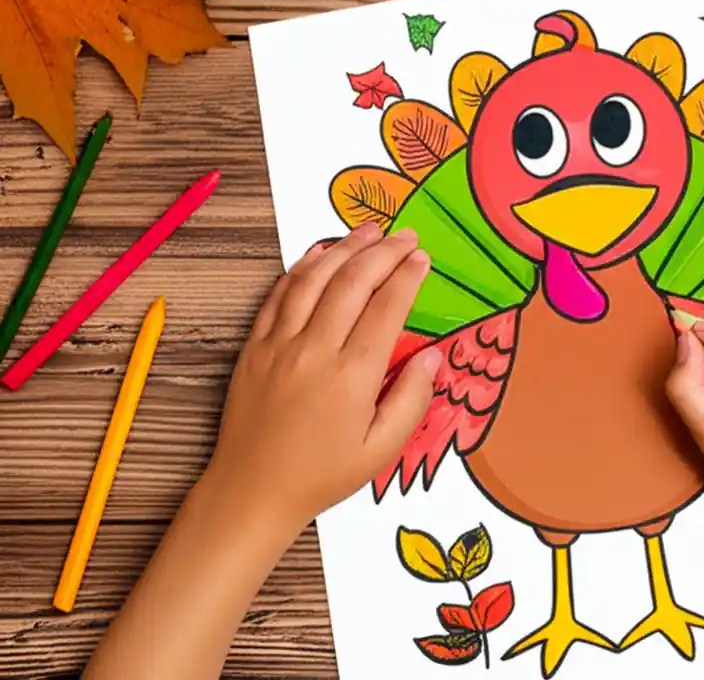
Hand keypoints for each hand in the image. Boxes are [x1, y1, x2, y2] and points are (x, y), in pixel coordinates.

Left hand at [201, 223, 441, 532]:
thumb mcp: (381, 450)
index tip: (422, 258)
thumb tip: (433, 357)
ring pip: (314, 279)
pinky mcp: (254, 347)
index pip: (387, 308)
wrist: (251, 490)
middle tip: (405, 236)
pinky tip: (318, 254)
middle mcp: (315, 350)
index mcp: (353, 376)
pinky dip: (300, 268)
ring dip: (343, 248)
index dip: (407, 276)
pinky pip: (279, 295)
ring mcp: (280, 345)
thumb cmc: (322, 475)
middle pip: (353, 282)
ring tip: (368, 231)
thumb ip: (411, 400)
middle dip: (383, 252)